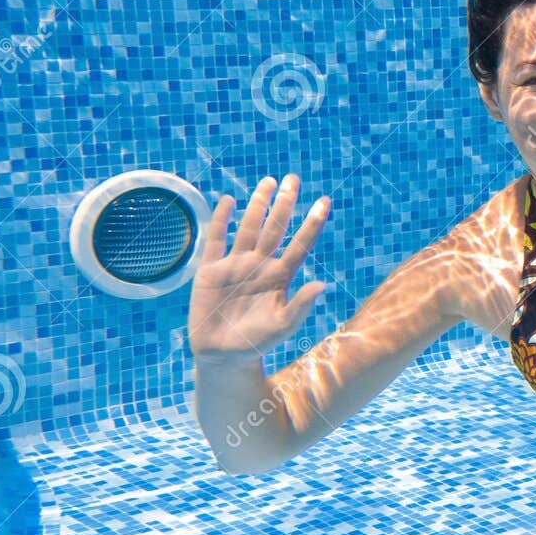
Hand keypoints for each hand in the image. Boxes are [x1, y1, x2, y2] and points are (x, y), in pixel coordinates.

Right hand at [187, 173, 329, 362]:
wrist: (222, 356)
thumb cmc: (258, 343)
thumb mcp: (283, 326)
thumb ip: (301, 305)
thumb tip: (323, 285)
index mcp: (280, 276)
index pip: (300, 243)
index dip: (312, 223)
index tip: (324, 201)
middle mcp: (260, 265)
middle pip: (275, 227)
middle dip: (284, 203)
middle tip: (293, 178)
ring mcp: (235, 265)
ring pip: (249, 227)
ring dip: (258, 204)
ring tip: (268, 181)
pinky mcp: (210, 270)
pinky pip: (216, 239)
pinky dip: (221, 220)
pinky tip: (227, 201)